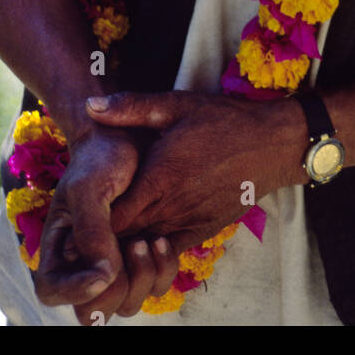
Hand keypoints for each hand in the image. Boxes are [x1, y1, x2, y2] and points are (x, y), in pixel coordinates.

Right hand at [32, 125, 179, 323]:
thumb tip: (104, 275)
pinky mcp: (142, 257)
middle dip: (115, 288)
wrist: (130, 136)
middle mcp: (84, 262)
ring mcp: (114, 262)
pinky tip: (162, 241)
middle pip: (91, 310)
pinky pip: (153, 287)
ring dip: (142, 279)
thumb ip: (91, 230)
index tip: (105, 271)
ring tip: (148, 239)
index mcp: (59, 246)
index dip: (76, 292)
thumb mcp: (89, 187)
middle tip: (133, 245)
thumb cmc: (101, 158)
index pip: (52, 291)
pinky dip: (161, 271)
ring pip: (125, 304)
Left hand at [85, 90, 305, 255]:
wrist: (273, 144)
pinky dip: (153, 246)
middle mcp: (172, 206)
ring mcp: (189, 222)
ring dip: (125, 239)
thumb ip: (130, 107)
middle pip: (123, 235)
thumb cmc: (222, 119)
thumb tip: (89, 105)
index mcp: (160, 177)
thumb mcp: (175, 104)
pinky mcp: (203, 231)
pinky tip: (144, 230)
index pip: (110, 215)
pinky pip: (170, 250)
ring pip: (144, 245)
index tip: (81, 204)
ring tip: (110, 224)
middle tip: (88, 217)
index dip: (91, 215)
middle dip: (103, 231)